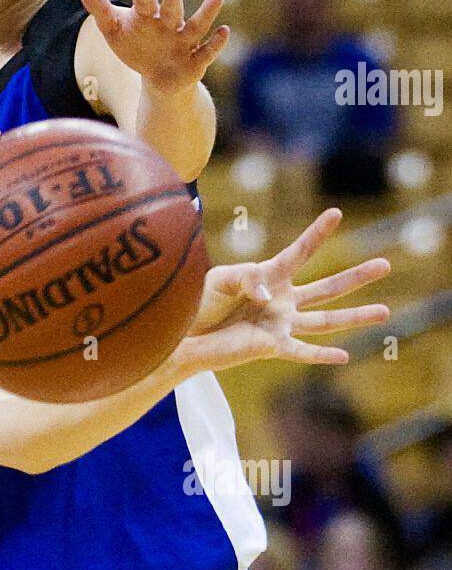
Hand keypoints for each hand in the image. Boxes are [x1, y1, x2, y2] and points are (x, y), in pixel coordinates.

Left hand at [79, 0, 229, 92]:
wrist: (157, 77)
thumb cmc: (136, 47)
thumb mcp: (115, 31)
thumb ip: (101, 11)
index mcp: (149, 16)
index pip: (145, 3)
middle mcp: (170, 25)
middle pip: (172, 11)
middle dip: (173, 2)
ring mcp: (185, 42)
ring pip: (197, 25)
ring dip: (207, 11)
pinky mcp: (197, 61)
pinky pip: (208, 51)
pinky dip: (217, 43)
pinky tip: (225, 31)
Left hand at [176, 209, 390, 374]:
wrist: (183, 331)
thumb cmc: (199, 301)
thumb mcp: (221, 279)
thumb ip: (247, 278)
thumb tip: (268, 298)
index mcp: (270, 277)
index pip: (299, 253)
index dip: (316, 234)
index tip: (335, 213)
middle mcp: (283, 301)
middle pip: (327, 287)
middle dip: (356, 277)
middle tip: (386, 264)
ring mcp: (280, 324)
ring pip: (325, 320)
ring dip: (355, 316)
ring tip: (386, 310)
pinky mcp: (271, 346)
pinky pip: (301, 351)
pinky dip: (321, 355)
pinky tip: (344, 356)